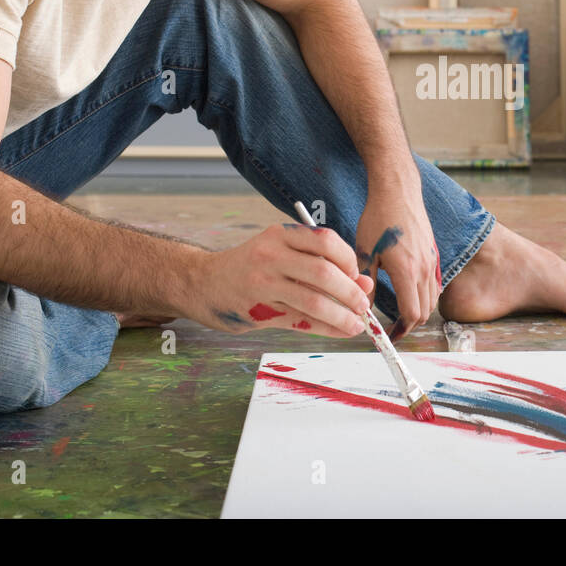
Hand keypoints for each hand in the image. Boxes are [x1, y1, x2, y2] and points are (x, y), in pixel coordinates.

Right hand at [185, 223, 373, 335]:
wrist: (201, 283)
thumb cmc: (250, 267)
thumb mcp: (281, 254)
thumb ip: (320, 265)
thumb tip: (364, 284)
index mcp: (280, 235)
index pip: (326, 241)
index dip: (349, 260)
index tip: (357, 276)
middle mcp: (271, 255)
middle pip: (324, 273)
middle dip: (351, 292)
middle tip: (363, 305)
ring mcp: (263, 284)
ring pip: (314, 301)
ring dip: (341, 316)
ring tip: (356, 324)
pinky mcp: (259, 311)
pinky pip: (301, 321)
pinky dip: (326, 328)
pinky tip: (338, 331)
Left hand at [355, 177, 440, 339]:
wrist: (398, 191)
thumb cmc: (378, 218)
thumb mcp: (365, 252)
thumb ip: (366, 283)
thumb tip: (363, 308)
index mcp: (407, 271)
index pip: (412, 314)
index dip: (400, 330)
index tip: (388, 336)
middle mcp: (424, 269)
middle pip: (424, 312)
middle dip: (409, 325)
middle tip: (391, 329)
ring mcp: (432, 261)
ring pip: (432, 299)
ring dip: (418, 310)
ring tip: (400, 314)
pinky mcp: (434, 254)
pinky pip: (435, 284)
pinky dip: (425, 296)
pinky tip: (410, 292)